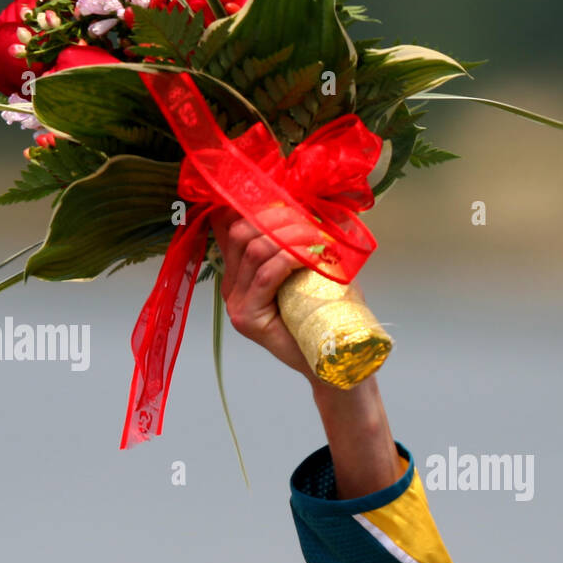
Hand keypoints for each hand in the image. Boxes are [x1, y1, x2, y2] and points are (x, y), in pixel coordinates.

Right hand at [211, 210, 323, 378]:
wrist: (330, 360)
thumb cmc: (325, 314)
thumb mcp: (311, 269)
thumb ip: (297, 243)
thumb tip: (301, 205)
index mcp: (241, 272)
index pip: (236, 226)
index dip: (263, 208)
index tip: (293, 202)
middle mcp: (232, 286)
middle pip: (242, 232)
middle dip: (279, 219)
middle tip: (311, 222)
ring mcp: (237, 304)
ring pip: (255, 250)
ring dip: (290, 237)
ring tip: (318, 238)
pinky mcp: (248, 318)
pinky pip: (265, 275)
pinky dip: (289, 258)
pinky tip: (310, 256)